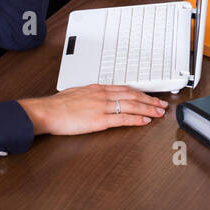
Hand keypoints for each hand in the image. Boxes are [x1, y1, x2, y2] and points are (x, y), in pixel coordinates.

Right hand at [19, 85, 167, 134]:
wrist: (47, 111)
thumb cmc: (57, 105)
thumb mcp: (77, 93)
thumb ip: (90, 95)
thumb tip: (96, 97)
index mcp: (98, 89)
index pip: (125, 89)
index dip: (140, 92)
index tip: (149, 96)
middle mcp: (103, 95)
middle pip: (132, 96)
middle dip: (149, 100)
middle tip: (161, 104)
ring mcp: (102, 107)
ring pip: (131, 106)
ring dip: (148, 109)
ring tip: (158, 112)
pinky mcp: (99, 120)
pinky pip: (122, 119)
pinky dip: (136, 119)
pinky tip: (145, 120)